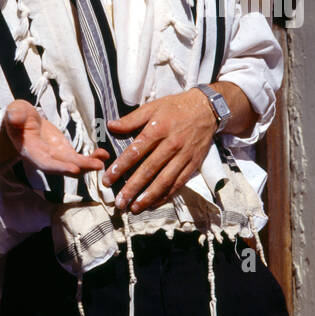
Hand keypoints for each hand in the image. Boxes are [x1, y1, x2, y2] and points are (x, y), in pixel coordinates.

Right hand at [0, 99, 108, 176]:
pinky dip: (91, 158)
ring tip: (103, 160)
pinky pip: (78, 158)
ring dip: (89, 165)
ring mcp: (55, 156)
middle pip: (63, 166)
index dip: (59, 167)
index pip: (45, 162)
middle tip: (97, 166)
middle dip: (80, 167)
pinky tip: (104, 155)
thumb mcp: (15, 111)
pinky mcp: (64, 152)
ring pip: (73, 164)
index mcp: (31, 150)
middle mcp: (44, 157)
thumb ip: (15, 115)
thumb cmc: (18, 116)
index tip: (74, 169)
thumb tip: (15, 116)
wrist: (22, 122)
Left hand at [101, 90, 217, 212]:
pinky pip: (178, 183)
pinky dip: (166, 195)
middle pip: (148, 170)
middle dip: (132, 188)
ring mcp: (183, 156)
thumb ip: (131, 119)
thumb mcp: (152, 107)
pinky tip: (154, 203)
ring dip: (148, 197)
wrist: (207, 109)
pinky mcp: (193, 164)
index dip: (120, 167)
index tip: (107, 180)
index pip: (135, 152)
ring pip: (164, 181)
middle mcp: (170, 145)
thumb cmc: (176, 107)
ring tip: (134, 208)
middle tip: (119, 202)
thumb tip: (110, 126)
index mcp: (157, 130)